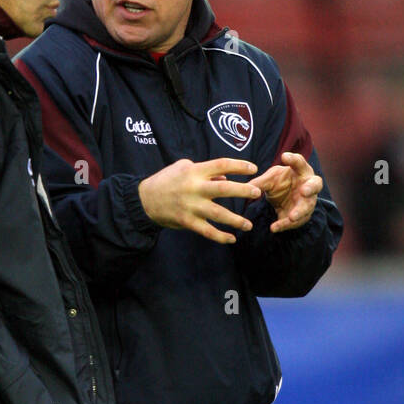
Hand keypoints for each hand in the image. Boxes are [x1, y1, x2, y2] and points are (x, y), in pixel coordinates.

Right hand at [138, 157, 260, 243]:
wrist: (145, 199)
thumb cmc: (166, 180)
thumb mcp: (183, 167)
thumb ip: (206, 172)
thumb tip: (225, 178)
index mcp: (195, 171)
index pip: (221, 165)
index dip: (239, 166)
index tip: (254, 168)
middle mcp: (195, 188)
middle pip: (224, 189)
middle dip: (243, 191)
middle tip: (258, 192)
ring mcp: (191, 206)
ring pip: (218, 213)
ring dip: (236, 220)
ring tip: (248, 225)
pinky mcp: (187, 222)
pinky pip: (207, 231)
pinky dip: (220, 237)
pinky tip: (232, 239)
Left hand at [248, 151, 321, 233]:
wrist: (284, 198)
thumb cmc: (281, 182)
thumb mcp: (269, 180)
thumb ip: (259, 183)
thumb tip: (245, 188)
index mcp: (301, 171)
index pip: (300, 162)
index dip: (294, 159)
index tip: (284, 156)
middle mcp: (308, 184)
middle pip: (315, 185)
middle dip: (311, 188)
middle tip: (304, 191)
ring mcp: (307, 201)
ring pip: (307, 207)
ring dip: (300, 212)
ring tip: (291, 217)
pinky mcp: (302, 215)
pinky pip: (296, 221)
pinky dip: (285, 224)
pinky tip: (274, 228)